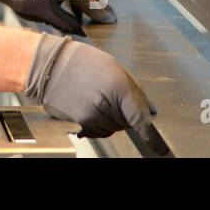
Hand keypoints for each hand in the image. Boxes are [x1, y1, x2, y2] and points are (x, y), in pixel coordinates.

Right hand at [23, 33, 168, 154]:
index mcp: (117, 86)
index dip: (152, 137)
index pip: (140, 119)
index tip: (161, 148)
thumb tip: (150, 110)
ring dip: (110, 118)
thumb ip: (135, 89)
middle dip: (124, 113)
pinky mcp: (80, 124)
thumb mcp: (113, 66)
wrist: (48, 65)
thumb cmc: (79, 61)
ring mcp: (91, 117)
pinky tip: (88, 106)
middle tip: (109, 95)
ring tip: (95, 97)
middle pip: (127, 123)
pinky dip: (98, 123)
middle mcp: (105, 105)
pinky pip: (98, 131)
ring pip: (113, 128)